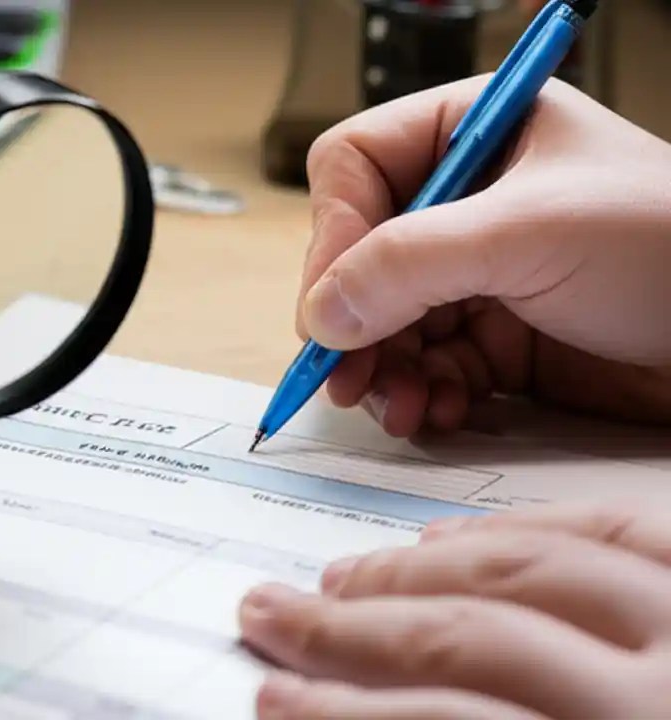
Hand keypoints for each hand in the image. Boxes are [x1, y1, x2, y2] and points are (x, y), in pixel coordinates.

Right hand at [239, 504, 670, 718]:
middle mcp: (666, 694)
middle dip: (350, 630)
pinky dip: (530, 524)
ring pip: (535, 571)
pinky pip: (621, 527)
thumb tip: (369, 710)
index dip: (342, 712)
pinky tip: (463, 537)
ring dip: (422, 571)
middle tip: (275, 618)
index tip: (278, 700)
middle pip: (472, 639)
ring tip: (350, 579)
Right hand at [296, 76, 670, 436]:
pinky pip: (429, 365)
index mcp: (472, 133)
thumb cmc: (667, 245)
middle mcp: (467, 200)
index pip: (355, 169)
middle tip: (345, 380)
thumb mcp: (526, 235)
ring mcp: (482, 271)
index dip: (333, 236)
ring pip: (387, 321)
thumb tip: (322, 314)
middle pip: (360, 257)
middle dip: (354, 323)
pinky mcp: (501, 336)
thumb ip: (409, 264)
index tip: (330, 306)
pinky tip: (441, 412)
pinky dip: (424, 393)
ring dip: (385, 371)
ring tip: (401, 408)